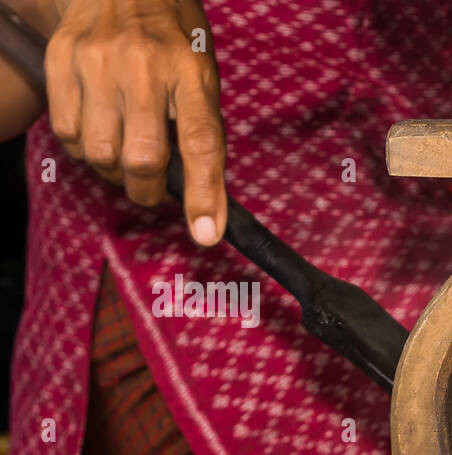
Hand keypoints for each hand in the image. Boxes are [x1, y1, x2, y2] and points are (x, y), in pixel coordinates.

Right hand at [44, 0, 225, 244]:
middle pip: (142, 159)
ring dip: (113, 171)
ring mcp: (98, 63)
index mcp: (191, 72)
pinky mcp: (62, 61)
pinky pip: (67, 132)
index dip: (204, 194)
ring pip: (100, 154)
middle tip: (151, 188)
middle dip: (147, 190)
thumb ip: (200, 131)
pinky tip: (98, 128)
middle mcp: (145, 67)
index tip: (205, 233)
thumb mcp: (201, 75)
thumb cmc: (171, 38)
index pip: (201, 143)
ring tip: (124, 149)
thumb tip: (205, 205)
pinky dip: (83, 147)